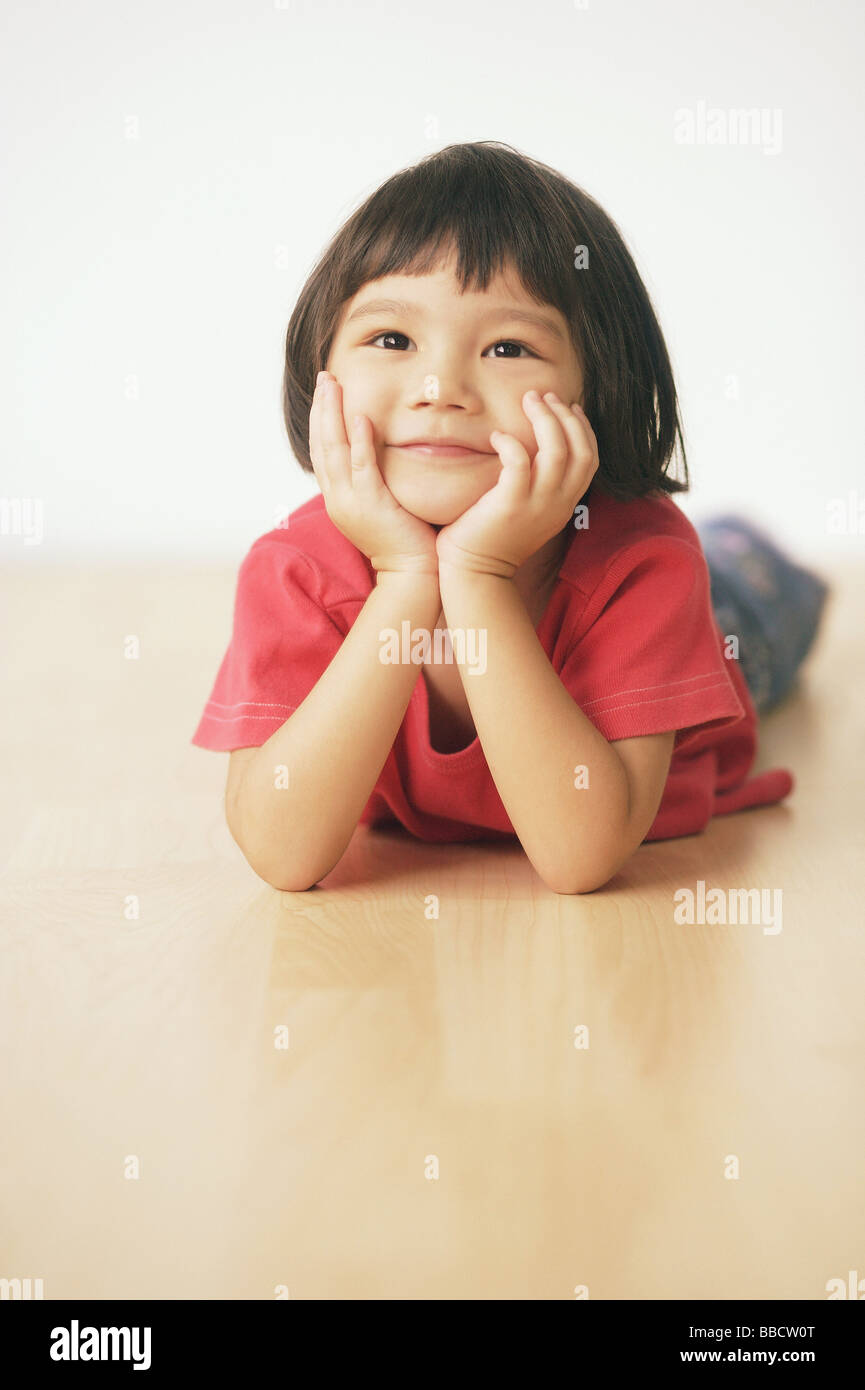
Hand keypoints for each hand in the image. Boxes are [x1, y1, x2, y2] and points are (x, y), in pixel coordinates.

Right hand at [309, 371, 439, 575]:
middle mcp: (337, 499)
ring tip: (333, 385)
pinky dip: (358, 441)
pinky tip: (359, 417)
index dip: (321, 420)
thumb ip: (376, 480)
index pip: (322, 452)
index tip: (325, 392)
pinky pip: (361, 467)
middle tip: (324, 377)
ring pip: (334, 451)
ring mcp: (351, 502)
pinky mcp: (372, 505)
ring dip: (332, 414)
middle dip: (321, 408)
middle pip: (320, 445)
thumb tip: (380, 455)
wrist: (413, 573)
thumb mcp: (382, 505)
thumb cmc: (406, 539)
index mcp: (338, 498)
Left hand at [435, 391, 598, 577]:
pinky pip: (519, 462)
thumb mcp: (528, 511)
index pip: (590, 459)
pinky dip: (511, 443)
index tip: (568, 407)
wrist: (475, 573)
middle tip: (545, 396)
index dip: (583, 428)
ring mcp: (537, 505)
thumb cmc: (492, 538)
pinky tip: (496, 436)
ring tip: (529, 400)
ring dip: (545, 419)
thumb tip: (532, 454)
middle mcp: (558, 504)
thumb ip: (537, 485)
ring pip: (557, 451)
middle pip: (581, 450)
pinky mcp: (510, 505)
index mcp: (565, 504)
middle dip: (566, 416)